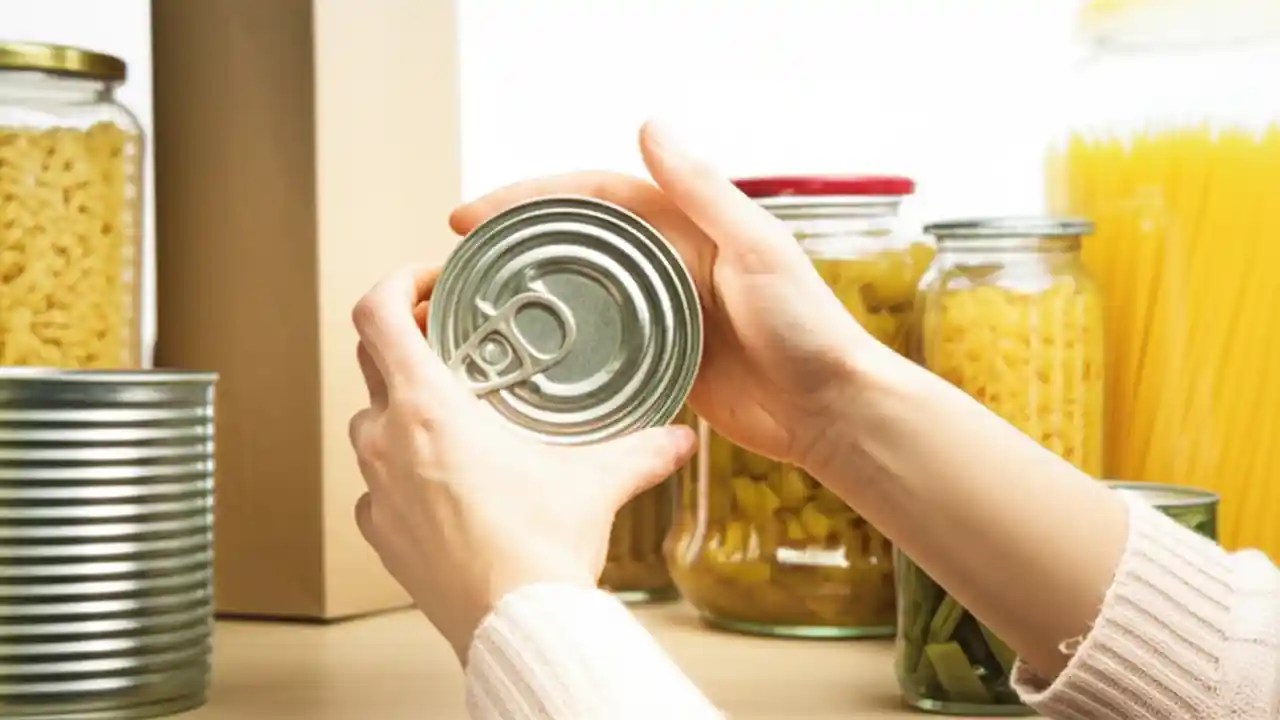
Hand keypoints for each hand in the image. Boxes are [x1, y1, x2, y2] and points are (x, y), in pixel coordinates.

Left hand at [347, 266, 695, 660]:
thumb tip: (680, 438)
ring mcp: (376, 489)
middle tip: (453, 340)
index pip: (376, 313)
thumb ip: (643, 449)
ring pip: (370, 422)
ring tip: (454, 413)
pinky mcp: (380, 531)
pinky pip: (379, 483)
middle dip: (407, 339)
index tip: (429, 282)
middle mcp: (387, 441)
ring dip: (402, 406)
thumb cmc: (540, 549)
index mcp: (428, 408)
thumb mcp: (598, 482)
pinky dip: (404, 469)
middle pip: (371, 360)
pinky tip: (447, 482)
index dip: (395, 282)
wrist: (516, 625)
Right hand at [450, 121, 895, 469]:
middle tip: (456, 259)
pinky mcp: (661, 364)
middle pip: (574, 242)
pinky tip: (525, 359)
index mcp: (685, 227)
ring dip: (530, 293)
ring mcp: (660, 316)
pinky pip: (600, 348)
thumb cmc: (806, 327)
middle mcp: (667, 265)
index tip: (476, 214)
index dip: (531, 198)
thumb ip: (702, 190)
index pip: (592, 197)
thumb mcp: (755, 247)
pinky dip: (562, 347)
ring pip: (580, 294)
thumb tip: (649, 124)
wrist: (831, 409)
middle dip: (514, 243)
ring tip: (472, 306)